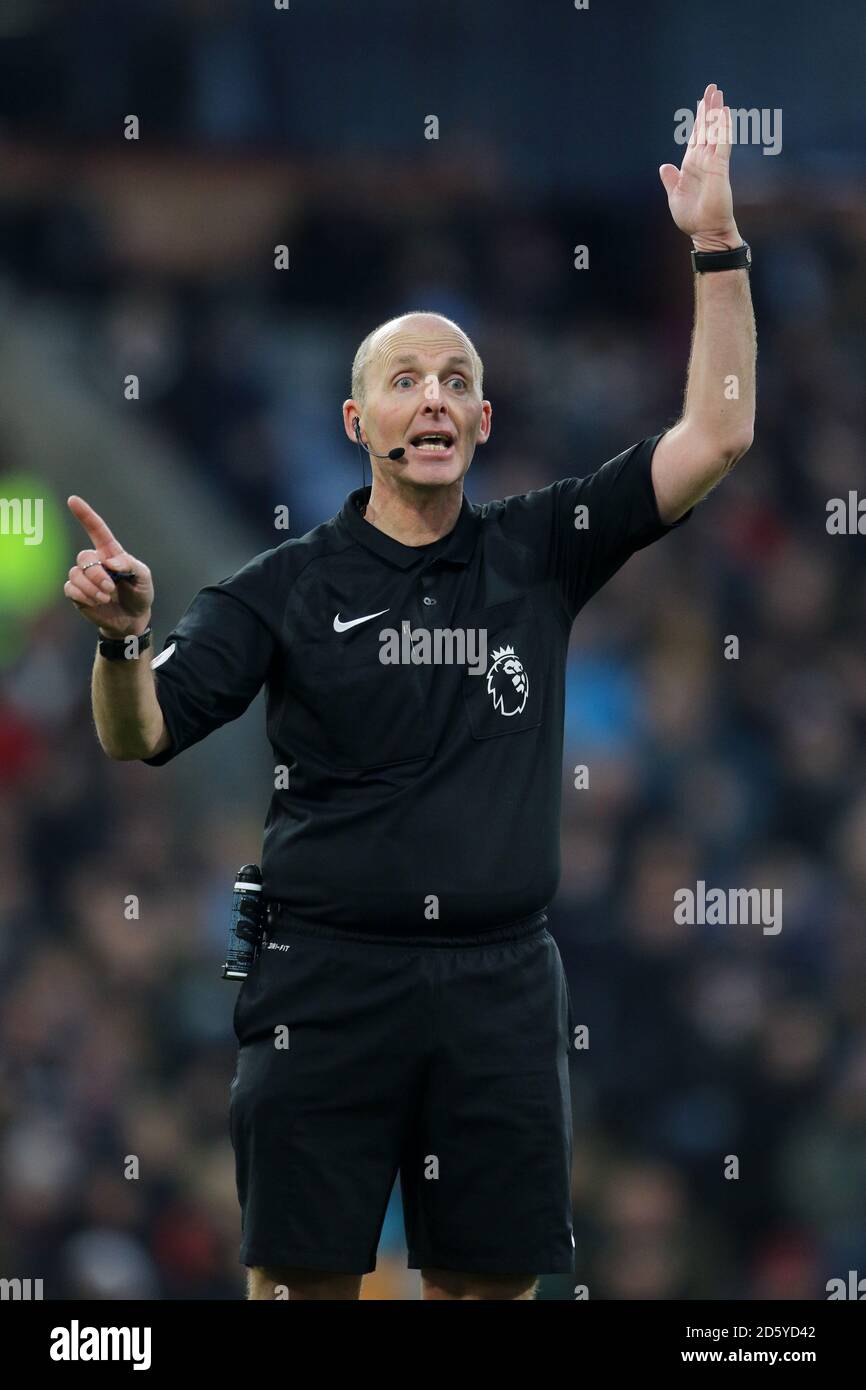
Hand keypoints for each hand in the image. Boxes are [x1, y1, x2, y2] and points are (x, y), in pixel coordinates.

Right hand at [65, 495, 153, 638]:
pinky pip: (70, 588)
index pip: (97, 530)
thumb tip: (110, 561)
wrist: (132, 620)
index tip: (73, 500)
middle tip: (110, 588)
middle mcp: (95, 562)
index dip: (85, 515)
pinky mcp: (77, 593)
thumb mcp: (143, 577)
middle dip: (96, 574)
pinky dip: (83, 595)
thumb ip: (130, 565)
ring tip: (106, 597)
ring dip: (91, 587)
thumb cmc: (139, 594)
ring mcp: (84, 577)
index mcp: (111, 553)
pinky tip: (96, 602)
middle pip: (84, 557)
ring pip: (75, 573)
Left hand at [659, 83, 740, 251]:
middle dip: (709, 108)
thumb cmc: (692, 217)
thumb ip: (671, 180)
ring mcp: (713, 162)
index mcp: (691, 165)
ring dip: (716, 112)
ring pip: (715, 131)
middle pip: (707, 128)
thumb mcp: (675, 196)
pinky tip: (724, 113)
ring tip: (718, 93)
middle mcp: (703, 160)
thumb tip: (663, 166)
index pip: (696, 136)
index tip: (701, 102)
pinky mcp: (720, 167)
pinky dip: (723, 128)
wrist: (705, 231)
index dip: (699, 119)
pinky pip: (722, 143)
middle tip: (713, 87)